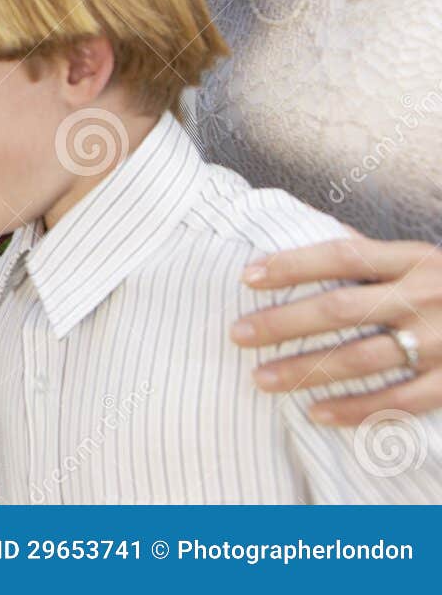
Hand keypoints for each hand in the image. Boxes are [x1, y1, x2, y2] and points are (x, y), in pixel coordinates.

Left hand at [232, 235, 441, 424]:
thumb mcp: (419, 260)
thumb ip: (370, 258)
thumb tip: (296, 246)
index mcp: (414, 259)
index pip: (342, 255)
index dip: (291, 265)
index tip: (246, 277)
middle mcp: (426, 296)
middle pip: (342, 309)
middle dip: (284, 322)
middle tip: (238, 334)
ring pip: (363, 358)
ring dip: (307, 370)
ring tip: (262, 378)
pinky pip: (399, 401)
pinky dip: (356, 409)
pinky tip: (316, 414)